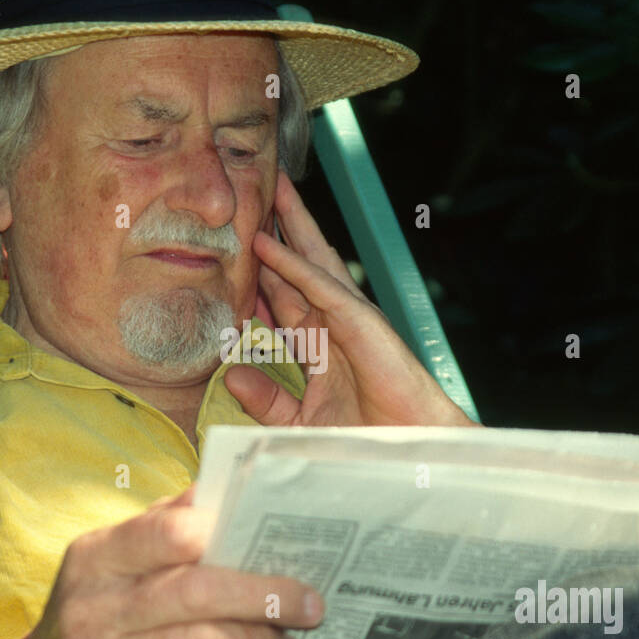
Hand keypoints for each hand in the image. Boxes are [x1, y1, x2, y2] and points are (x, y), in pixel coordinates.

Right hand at [0, 487, 324, 638]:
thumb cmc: (95, 618)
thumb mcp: (109, 565)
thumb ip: (162, 526)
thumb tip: (228, 487)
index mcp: (95, 559)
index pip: (166, 532)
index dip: (226, 532)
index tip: (273, 542)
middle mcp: (93, 612)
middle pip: (198, 592)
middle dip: (265, 596)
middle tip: (308, 604)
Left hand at [225, 170, 476, 426]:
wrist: (407, 449)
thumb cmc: (362, 439)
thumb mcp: (298, 421)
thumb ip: (265, 399)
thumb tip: (231, 374)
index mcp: (318, 346)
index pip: (281, 301)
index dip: (260, 274)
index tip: (234, 250)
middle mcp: (331, 324)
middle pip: (297, 267)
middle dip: (278, 231)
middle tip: (255, 196)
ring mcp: (347, 319)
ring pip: (311, 262)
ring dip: (290, 226)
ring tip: (272, 189)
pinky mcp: (360, 322)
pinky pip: (319, 286)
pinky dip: (293, 265)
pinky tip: (270, 244)